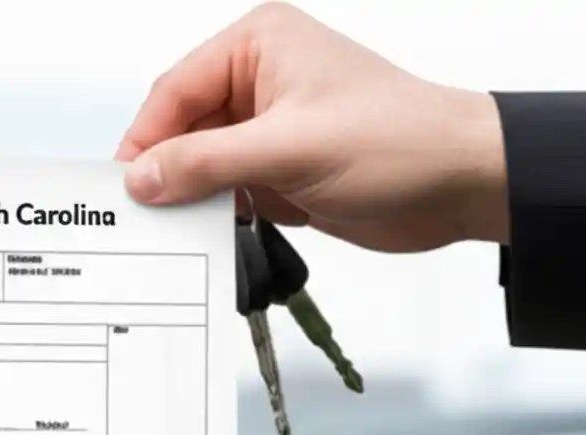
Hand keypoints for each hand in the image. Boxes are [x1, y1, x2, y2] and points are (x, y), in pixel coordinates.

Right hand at [117, 2, 508, 251]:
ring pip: (201, 162)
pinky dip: (215, 212)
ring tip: (168, 234)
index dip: (145, 139)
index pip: (176, 90)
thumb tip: (140, 178)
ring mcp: (268, 126)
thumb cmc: (396, 142)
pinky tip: (204, 237)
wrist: (464, 184)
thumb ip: (207, 163)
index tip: (122, 186)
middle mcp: (258, 79)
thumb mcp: (289, 150)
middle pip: (183, 127)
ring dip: (189, 196)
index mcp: (259, 45)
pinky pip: (227, 189)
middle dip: (164, 171)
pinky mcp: (279, 167)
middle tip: (138, 217)